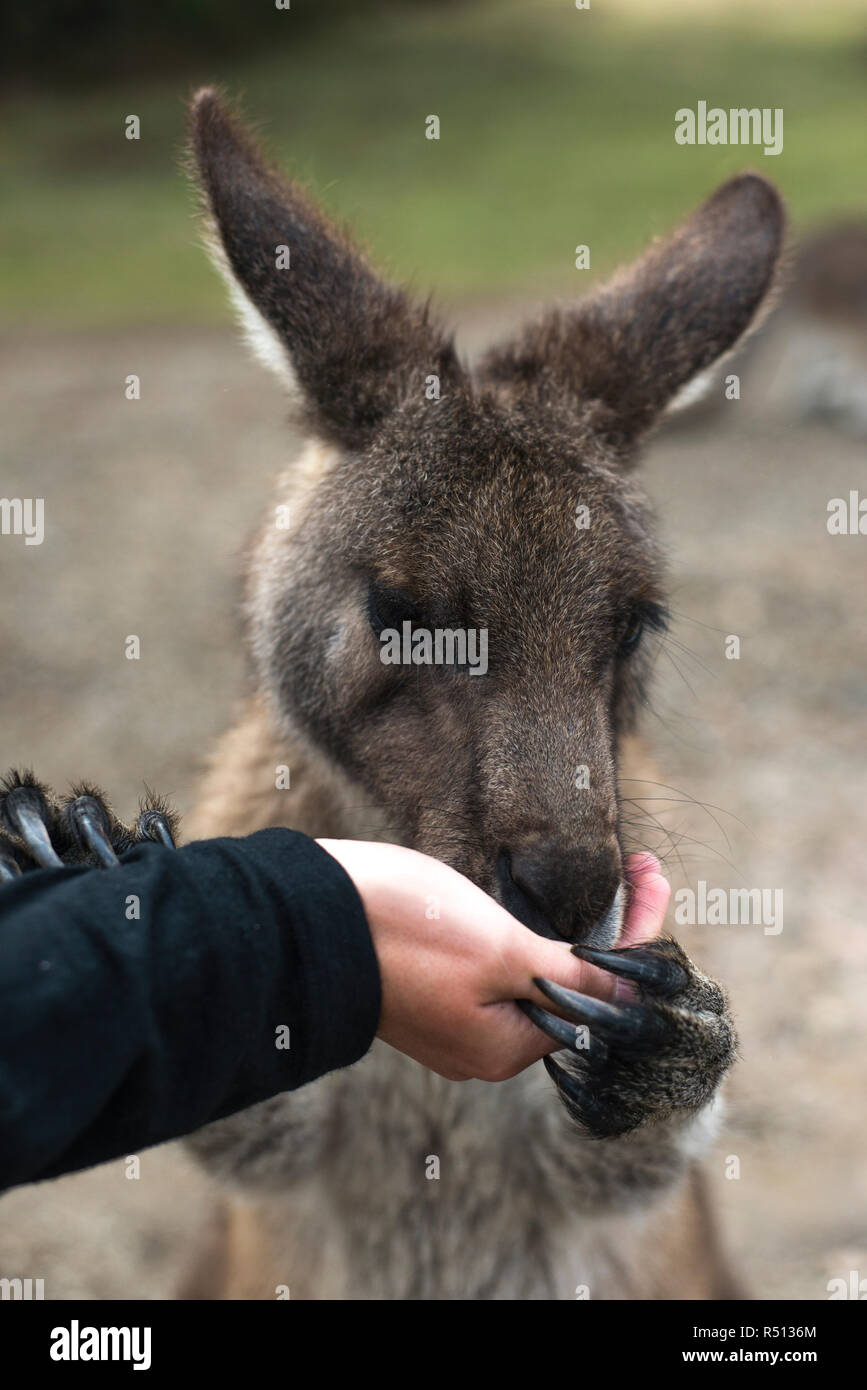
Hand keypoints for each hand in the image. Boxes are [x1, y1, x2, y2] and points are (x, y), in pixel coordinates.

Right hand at [317, 839, 669, 1083]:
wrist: (301, 916)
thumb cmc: (405, 931)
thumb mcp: (502, 951)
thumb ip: (573, 976)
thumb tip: (637, 996)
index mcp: (507, 1047)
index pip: (604, 995)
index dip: (640, 932)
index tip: (653, 870)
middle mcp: (484, 1047)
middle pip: (573, 989)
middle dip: (610, 932)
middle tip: (635, 868)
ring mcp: (452, 1022)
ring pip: (535, 978)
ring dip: (570, 930)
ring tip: (599, 881)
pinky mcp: (427, 991)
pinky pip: (496, 972)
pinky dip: (528, 937)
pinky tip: (531, 903)